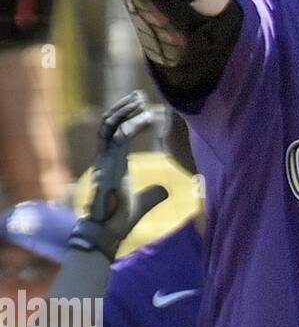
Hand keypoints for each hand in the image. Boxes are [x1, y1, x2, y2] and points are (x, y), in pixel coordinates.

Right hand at [69, 92, 168, 259]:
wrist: (110, 231)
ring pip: (110, 125)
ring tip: (140, 99)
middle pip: (109, 124)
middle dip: (123, 107)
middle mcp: (106, 158)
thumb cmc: (122, 219)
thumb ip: (154, 193)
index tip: (143, 107)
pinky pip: (120, 138)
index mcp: (113, 163)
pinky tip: (149, 117)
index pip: (116, 133)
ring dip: (125, 110)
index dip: (127, 118)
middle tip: (139, 95)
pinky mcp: (109, 165)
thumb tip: (166, 190)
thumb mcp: (144, 202)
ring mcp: (105, 160)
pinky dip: (133, 125)